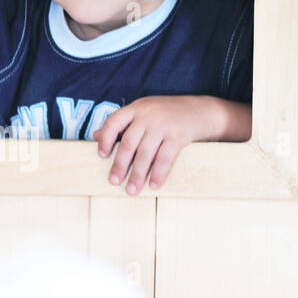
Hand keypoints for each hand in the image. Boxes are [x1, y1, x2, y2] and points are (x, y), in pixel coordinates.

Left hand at [93, 95, 226, 193]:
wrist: (202, 110)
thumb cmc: (169, 113)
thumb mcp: (145, 112)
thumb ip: (123, 123)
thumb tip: (95, 135)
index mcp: (137, 108)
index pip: (114, 122)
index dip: (105, 139)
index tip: (102, 156)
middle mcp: (148, 115)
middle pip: (128, 143)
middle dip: (120, 165)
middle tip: (114, 182)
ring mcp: (163, 125)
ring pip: (145, 153)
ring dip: (138, 174)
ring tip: (132, 190)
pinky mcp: (178, 135)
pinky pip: (165, 158)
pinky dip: (158, 173)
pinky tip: (154, 184)